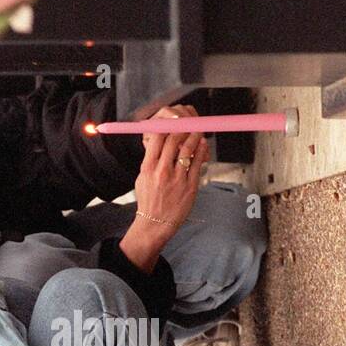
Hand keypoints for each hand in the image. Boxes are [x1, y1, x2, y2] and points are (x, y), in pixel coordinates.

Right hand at [134, 104, 207, 231]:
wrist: (155, 224)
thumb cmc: (149, 200)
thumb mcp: (142, 178)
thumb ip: (150, 160)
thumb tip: (158, 142)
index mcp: (148, 167)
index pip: (157, 138)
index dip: (166, 125)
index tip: (172, 121)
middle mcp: (162, 171)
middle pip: (173, 140)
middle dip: (182, 128)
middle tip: (188, 122)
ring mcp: (177, 179)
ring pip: (187, 149)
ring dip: (194, 136)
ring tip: (198, 130)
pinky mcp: (190, 186)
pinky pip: (197, 163)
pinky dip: (201, 150)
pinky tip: (202, 144)